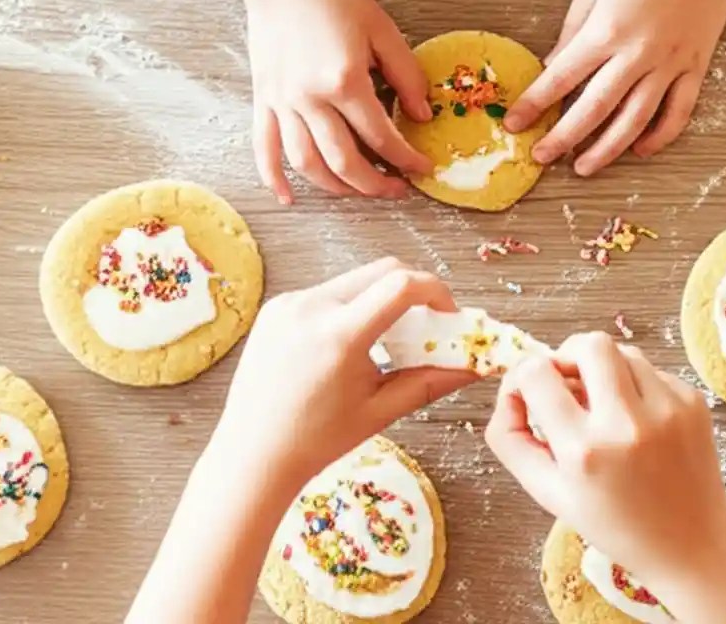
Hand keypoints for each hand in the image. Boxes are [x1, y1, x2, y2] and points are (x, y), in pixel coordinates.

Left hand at [212, 258, 475, 476]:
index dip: (436, 291)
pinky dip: (349, 308)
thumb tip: (472, 367)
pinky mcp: (276, 308)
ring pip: (354, 280)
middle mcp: (310, 308)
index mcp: (339, 336)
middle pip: (381, 270)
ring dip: (380, 298)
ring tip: (386, 340)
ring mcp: (288, 304)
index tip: (448, 314)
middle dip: (413, 291)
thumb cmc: (315, 440)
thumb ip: (429, 382)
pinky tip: (349, 346)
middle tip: (426, 324)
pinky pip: (326, 293)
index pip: (401, 284)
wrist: (253, 453)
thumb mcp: (380, 410)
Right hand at [237, 0, 433, 201]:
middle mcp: (310, 99)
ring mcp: (282, 104)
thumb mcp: (382, 30)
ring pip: (307, 164)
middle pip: (344, 162)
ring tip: (358, 191)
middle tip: (397, 189)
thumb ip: (405, 75)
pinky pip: (264, 149)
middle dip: (375, 185)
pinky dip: (273, 178)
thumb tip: (422, 115)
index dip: (406, 159)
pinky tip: (288, 198)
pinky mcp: (263, 102)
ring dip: (335, 188)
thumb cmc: (334, 0)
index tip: (422, 168)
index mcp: (344, 81)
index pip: (380, 137)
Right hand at [485, 333, 725, 577]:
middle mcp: (627, 423)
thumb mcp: (548, 493)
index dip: (522, 377)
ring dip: (602, 369)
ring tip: (603, 406)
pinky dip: (635, 386)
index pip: (536, 373)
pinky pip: (651, 370)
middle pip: (587, 343)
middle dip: (566, 355)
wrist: (691, 545)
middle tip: (566, 383)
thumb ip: (512, 439)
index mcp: (584, 451)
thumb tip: (510, 391)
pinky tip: (637, 422)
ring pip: (622, 351)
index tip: (528, 394)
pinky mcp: (692, 402)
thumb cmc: (614, 524)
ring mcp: (667, 408)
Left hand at [504, 0, 725, 173]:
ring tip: (584, 167)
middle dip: (564, 138)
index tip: (516, 124)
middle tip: (542, 156)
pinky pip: (678, 112)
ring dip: (607, 150)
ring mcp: (669, 65)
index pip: (561, 78)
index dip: (534, 104)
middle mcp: (638, 54)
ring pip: (635, 120)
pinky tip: (639, 149)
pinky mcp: (694, 68)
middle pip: (594, 109)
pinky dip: (660, 136)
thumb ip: (572, 31)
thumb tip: (551, 67)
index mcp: (607, 31)